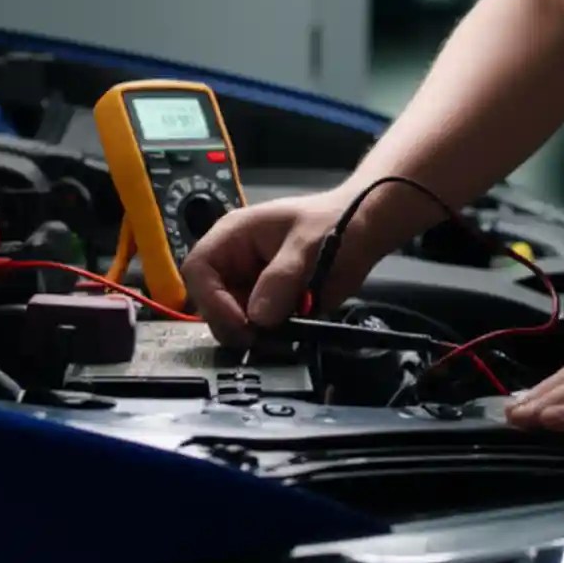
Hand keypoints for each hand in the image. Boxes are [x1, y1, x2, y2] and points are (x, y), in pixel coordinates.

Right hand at [180, 189, 383, 346]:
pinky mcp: (266, 303)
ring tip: (276, 338)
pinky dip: (264, 337)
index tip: (240, 323)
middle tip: (257, 339)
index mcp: (234, 234)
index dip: (211, 298)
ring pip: (229, 317)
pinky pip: (253, 326)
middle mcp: (234, 260)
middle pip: (208, 298)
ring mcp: (249, 283)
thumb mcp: (308, 244)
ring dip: (247, 333)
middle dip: (229, 321)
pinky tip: (283, 337)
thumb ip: (281, 278)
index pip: (199, 268)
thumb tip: (259, 317)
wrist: (365, 230)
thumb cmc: (335, 223)